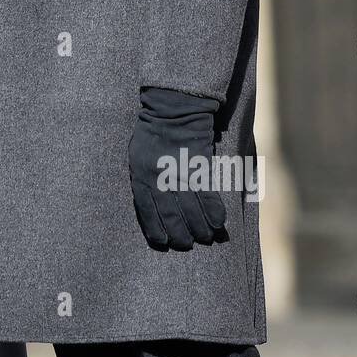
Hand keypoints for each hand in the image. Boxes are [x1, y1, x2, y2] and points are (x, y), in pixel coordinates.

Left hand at [128, 86, 225, 250]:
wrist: (173, 111)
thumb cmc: (152, 134)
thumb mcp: (138, 157)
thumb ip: (143, 179)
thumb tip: (151, 204)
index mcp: (141, 176)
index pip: (146, 211)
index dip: (155, 229)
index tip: (162, 242)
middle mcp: (159, 179)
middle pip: (170, 216)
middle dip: (179, 235)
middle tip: (186, 244)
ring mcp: (180, 175)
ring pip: (191, 211)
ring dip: (200, 228)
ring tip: (205, 238)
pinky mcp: (199, 169)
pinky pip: (208, 196)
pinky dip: (214, 212)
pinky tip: (218, 224)